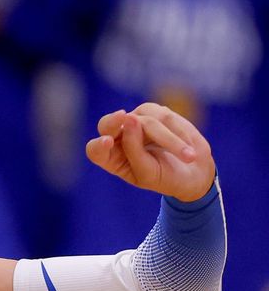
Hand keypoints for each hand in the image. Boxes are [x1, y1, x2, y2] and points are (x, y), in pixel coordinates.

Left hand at [86, 102, 216, 200]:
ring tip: (188, 157)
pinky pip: (164, 116)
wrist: (194, 173)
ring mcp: (135, 123)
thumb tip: (129, 117)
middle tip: (126, 117)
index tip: (108, 141)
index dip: (99, 145)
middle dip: (115, 121)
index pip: (95, 149)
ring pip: (145, 121)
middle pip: (106, 124)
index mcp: (111, 158)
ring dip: (170, 140)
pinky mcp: (155, 112)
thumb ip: (134, 149)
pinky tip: (189, 148)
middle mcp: (118, 138)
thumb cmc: (166, 178)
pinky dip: (179, 132)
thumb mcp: (148, 172)